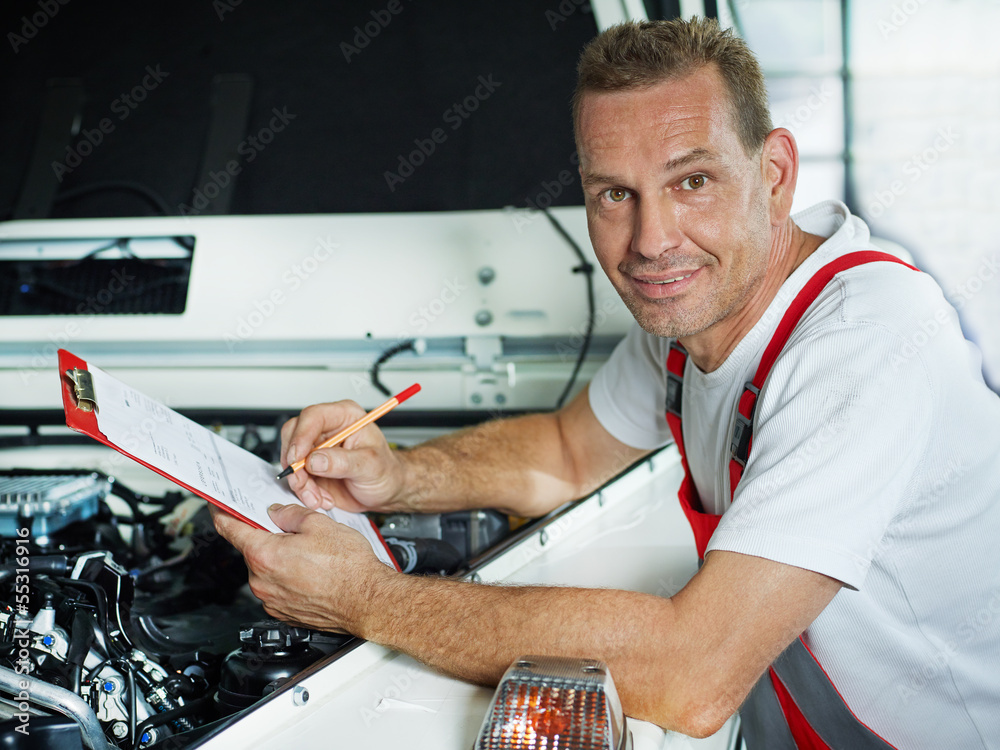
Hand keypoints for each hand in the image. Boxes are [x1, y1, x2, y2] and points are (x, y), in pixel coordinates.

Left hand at [211, 503, 392, 633]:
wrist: (367, 601)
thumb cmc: (348, 568)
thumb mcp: (320, 524)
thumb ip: (291, 514)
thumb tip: (278, 513)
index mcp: (264, 555)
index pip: (229, 528)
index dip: (222, 511)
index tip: (217, 505)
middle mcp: (261, 581)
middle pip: (252, 549)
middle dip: (267, 535)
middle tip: (292, 528)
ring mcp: (272, 600)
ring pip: (266, 569)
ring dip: (280, 557)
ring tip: (311, 553)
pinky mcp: (284, 612)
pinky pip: (278, 587)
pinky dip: (288, 577)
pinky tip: (312, 571)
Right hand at [279, 400, 406, 511]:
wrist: (387, 491)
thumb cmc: (386, 472)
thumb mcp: (370, 466)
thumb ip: (342, 462)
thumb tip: (314, 460)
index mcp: (345, 417)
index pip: (313, 417)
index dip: (301, 436)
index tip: (297, 458)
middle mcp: (328, 429)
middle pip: (293, 435)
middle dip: (295, 463)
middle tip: (303, 483)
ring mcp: (316, 448)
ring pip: (290, 458)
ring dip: (300, 482)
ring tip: (318, 497)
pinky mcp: (310, 466)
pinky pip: (295, 476)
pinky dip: (303, 491)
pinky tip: (321, 498)